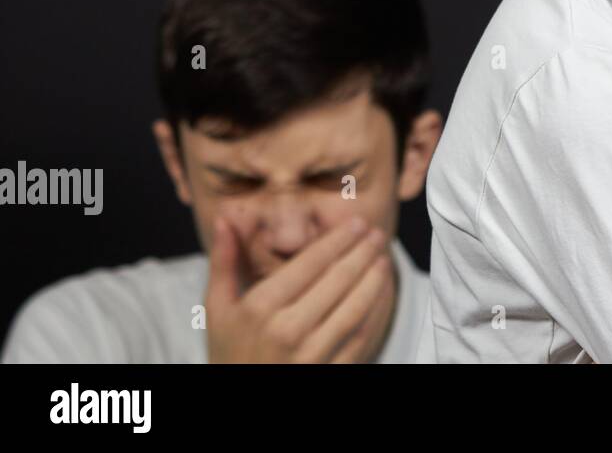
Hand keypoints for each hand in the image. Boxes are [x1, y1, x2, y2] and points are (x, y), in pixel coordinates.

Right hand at [205, 215, 393, 362]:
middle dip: (362, 252)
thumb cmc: (228, 352)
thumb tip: (222, 219)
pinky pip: (359, 336)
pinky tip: (380, 295)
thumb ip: (224, 262)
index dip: (339, 239)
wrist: (241, 402)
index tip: (358, 222)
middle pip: (338, 280)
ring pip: (354, 306)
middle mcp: (287, 329)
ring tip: (383, 259)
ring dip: (374, 279)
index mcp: (260, 307)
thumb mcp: (217, 309)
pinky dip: (374, 312)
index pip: (310, 262)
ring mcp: (310, 354)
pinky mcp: (327, 371)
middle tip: (377, 234)